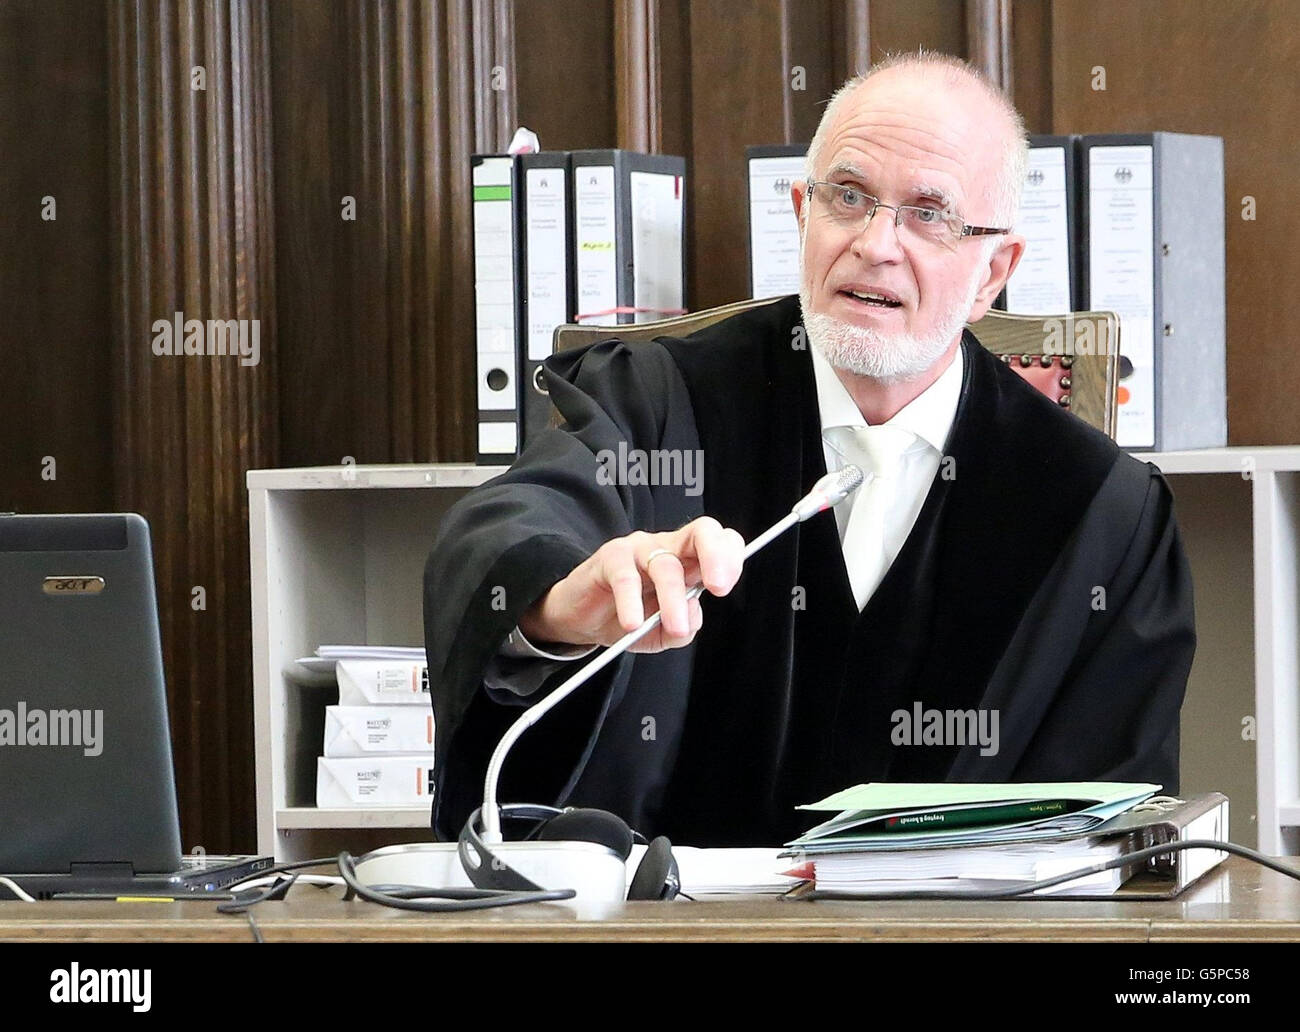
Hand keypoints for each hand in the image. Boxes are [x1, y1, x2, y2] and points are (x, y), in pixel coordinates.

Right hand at [518, 517, 745, 652]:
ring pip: (666, 565)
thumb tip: (692, 613)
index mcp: (688, 562)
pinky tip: (633, 623)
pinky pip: (625, 576)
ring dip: (673, 599)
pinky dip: (631, 601)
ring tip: (674, 627)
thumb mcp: (662, 634)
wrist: (581, 620)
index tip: (725, 587)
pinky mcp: (609, 557)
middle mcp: (668, 548)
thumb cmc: (628, 619)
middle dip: (716, 556)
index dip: (730, 557)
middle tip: (718, 588)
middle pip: (701, 532)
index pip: (720, 541)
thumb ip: (683, 628)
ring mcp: (639, 549)